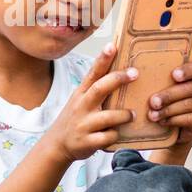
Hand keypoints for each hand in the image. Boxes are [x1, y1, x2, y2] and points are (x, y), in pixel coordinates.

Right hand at [45, 42, 137, 162]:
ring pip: (108, 116)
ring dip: (124, 115)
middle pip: (99, 88)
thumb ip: (97, 88)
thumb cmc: (75, 119)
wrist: (57, 145)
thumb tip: (122, 72)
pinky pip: (107, 137)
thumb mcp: (80, 100)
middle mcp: (81, 106)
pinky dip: (115, 135)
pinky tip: (116, 134)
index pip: (93, 73)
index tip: (113, 46)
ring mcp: (84, 124)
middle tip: (135, 73)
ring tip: (132, 114)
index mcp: (81, 93)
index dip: (103, 59)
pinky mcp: (88, 142)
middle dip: (118, 79)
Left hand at [147, 59, 191, 148]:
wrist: (177, 123)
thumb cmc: (169, 97)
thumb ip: (162, 72)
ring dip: (168, 110)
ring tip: (152, 114)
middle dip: (170, 95)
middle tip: (153, 101)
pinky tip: (162, 121)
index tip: (174, 75)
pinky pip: (189, 119)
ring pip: (188, 105)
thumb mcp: (166, 82)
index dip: (189, 70)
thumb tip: (136, 65)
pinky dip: (174, 120)